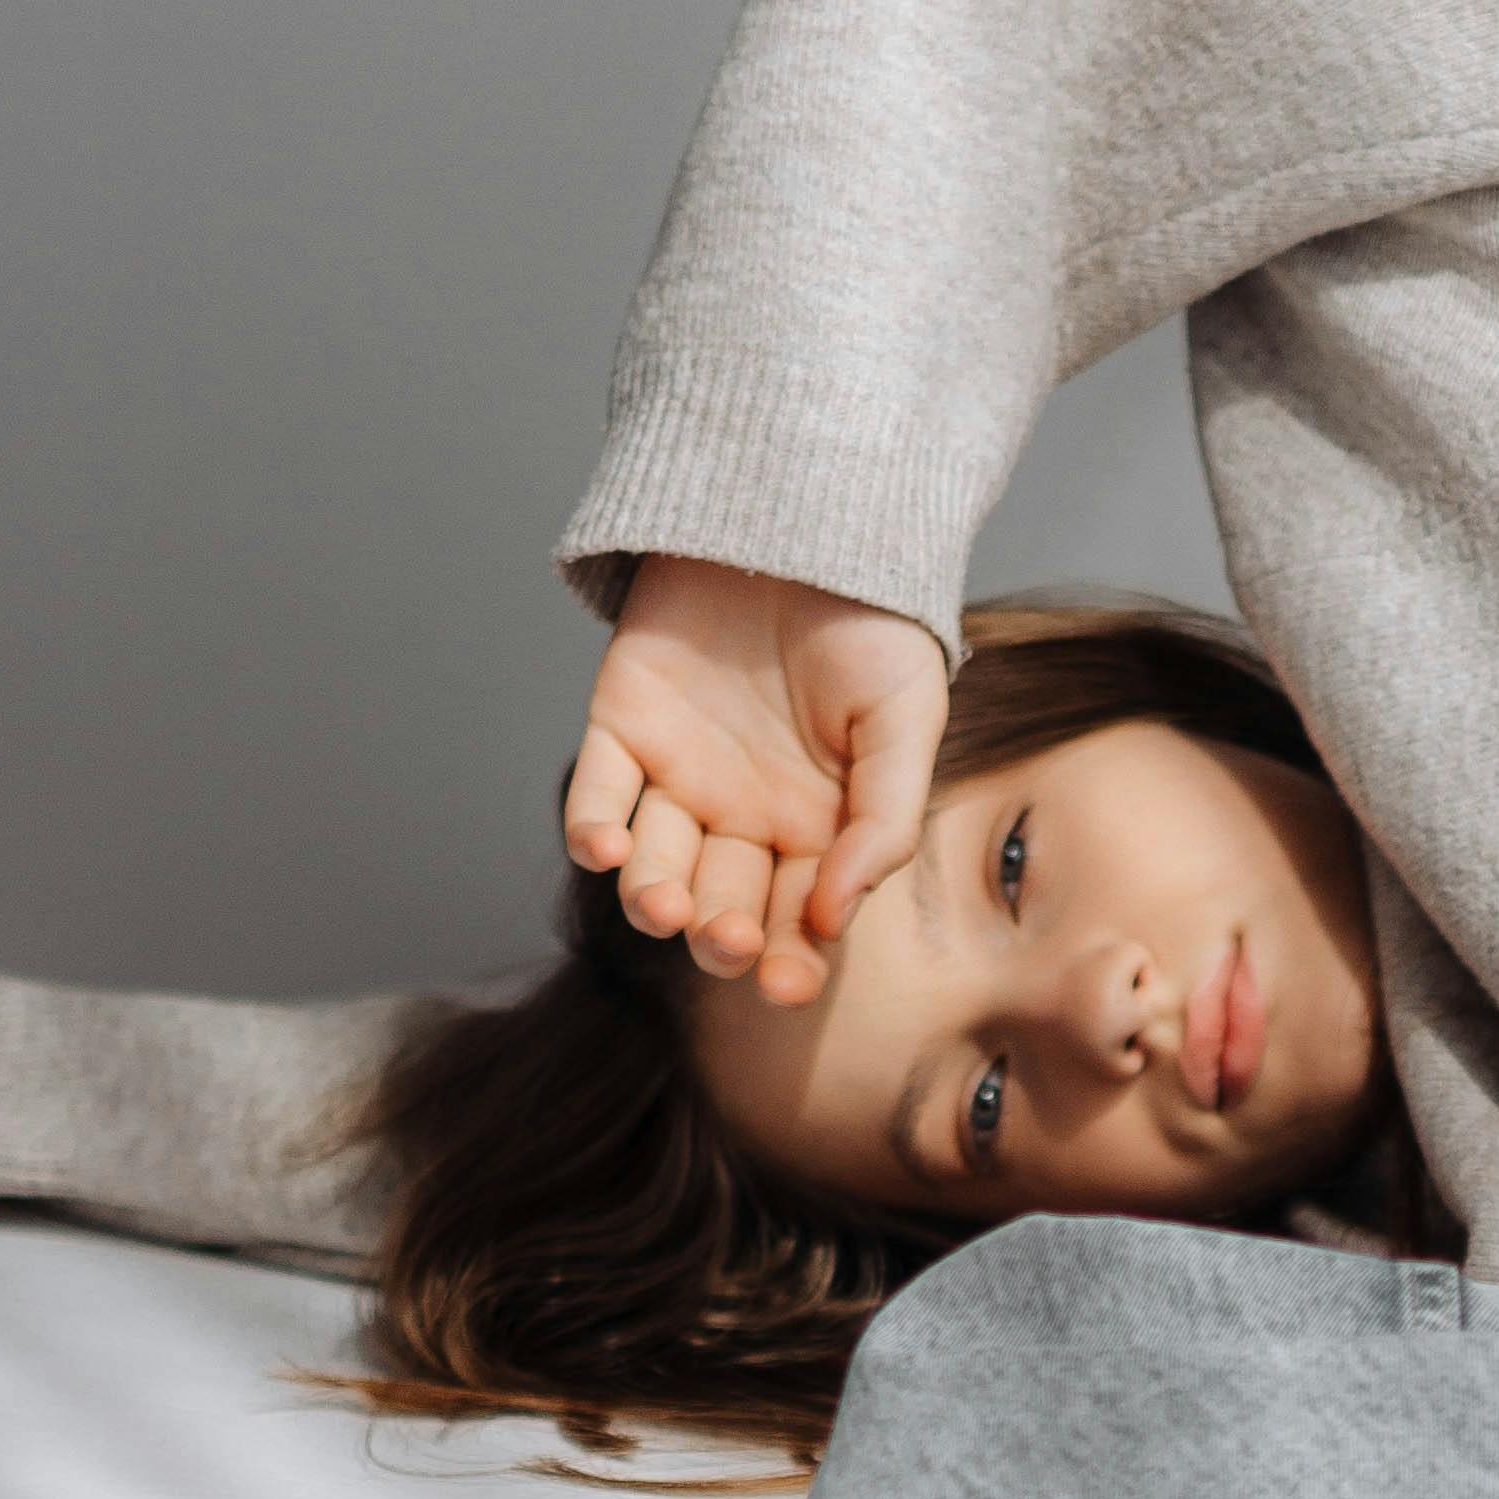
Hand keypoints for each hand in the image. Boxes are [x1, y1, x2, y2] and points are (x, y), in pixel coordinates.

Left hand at [564, 562, 950, 1009]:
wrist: (805, 516)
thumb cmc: (873, 621)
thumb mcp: (904, 721)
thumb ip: (882, 821)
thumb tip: (832, 916)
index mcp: (816, 827)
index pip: (796, 916)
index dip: (791, 958)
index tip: (787, 982)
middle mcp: (743, 816)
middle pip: (722, 903)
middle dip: (721, 934)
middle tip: (726, 939)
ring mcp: (679, 774)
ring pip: (654, 865)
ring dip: (653, 897)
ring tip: (666, 903)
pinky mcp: (624, 726)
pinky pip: (599, 792)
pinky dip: (594, 827)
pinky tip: (605, 848)